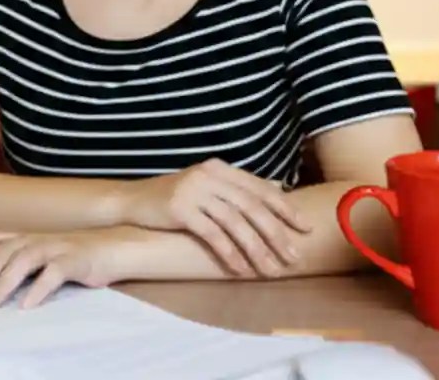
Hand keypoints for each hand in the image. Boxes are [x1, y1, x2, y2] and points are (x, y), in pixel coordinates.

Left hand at [0, 228, 133, 308]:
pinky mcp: (76, 260)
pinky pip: (54, 273)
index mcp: (20, 238)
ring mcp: (55, 247)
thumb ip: (10, 265)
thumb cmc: (71, 256)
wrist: (116, 247)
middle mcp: (33, 239)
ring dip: (2, 284)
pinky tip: (27, 306)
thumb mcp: (37, 257)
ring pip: (22, 260)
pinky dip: (39, 289)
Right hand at [118, 159, 312, 276]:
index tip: (306, 228)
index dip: (285, 209)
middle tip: (294, 257)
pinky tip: (241, 270)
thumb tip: (277, 189)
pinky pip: (213, 235)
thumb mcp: (208, 185)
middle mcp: (209, 176)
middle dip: (276, 234)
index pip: (260, 189)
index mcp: (220, 168)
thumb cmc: (174, 196)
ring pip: (236, 224)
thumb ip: (239, 188)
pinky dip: (230, 254)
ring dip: (257, 250)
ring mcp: (194, 191)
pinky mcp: (180, 210)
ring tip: (271, 270)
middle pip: (252, 207)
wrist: (132, 201)